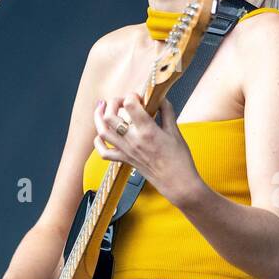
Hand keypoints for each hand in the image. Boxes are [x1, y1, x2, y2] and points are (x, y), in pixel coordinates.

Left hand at [93, 93, 203, 207]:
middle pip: (110, 115)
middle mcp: (134, 140)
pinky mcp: (125, 160)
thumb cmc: (180, 160)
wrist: (178, 182)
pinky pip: (104, 152)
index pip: (130, 105)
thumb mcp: (176, 131)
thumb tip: (161, 98)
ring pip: (102, 131)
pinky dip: (98, 142)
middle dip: (113, 103)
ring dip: (99, 117)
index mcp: (148, 130)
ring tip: (102, 108)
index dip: (132, 95)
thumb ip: (167, 112)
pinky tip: (101, 134)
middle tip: (121, 101)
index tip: (139, 97)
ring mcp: (127, 151)